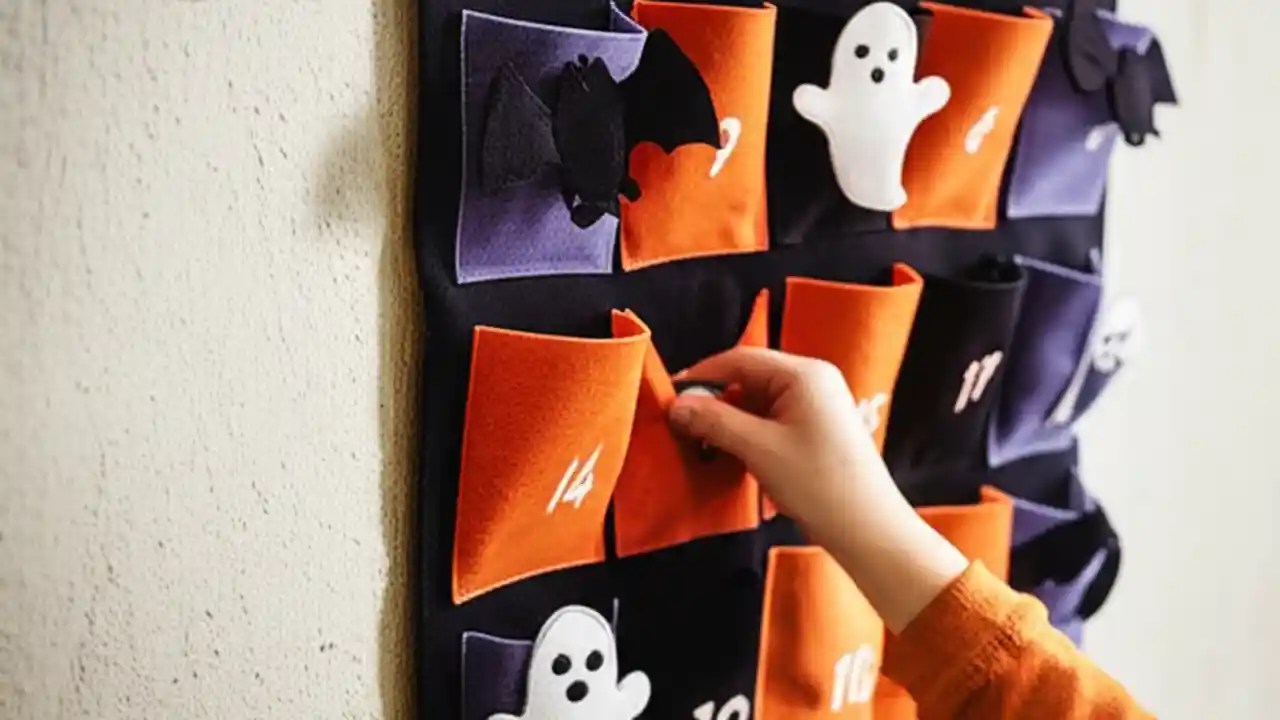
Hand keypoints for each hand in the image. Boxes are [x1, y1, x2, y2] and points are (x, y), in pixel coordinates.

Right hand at [668, 347, 967, 632]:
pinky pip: (774, 420)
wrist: (868, 529)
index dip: (701, 376)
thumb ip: (714, 421)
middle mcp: (814, 381)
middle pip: (750, 379)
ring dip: (731, 421)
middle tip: (684, 427)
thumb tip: (676, 405)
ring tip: (706, 446)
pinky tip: (734, 456)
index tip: (670, 397)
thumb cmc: (817, 483)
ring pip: (760, 402)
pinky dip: (750, 434)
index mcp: (804, 373)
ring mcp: (819, 406)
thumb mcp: (758, 449)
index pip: (740, 359)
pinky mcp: (819, 430)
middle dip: (715, 401)